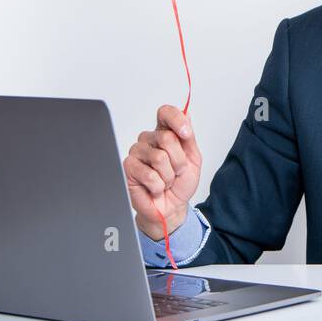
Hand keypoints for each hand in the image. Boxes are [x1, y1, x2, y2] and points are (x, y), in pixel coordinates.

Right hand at [124, 104, 202, 240]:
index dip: (177, 120)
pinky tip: (155, 188)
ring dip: (169, 176)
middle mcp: (149, 140)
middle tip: (176, 172)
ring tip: (165, 181)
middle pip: (167, 138)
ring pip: (159, 158)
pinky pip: (149, 175)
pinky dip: (158, 186)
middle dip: (179, 161)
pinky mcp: (128, 167)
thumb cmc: (180, 184)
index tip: (187, 135)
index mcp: (164, 133)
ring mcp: (137, 152)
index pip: (165, 113)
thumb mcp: (193, 159)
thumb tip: (186, 112)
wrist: (170, 208)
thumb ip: (189, 137)